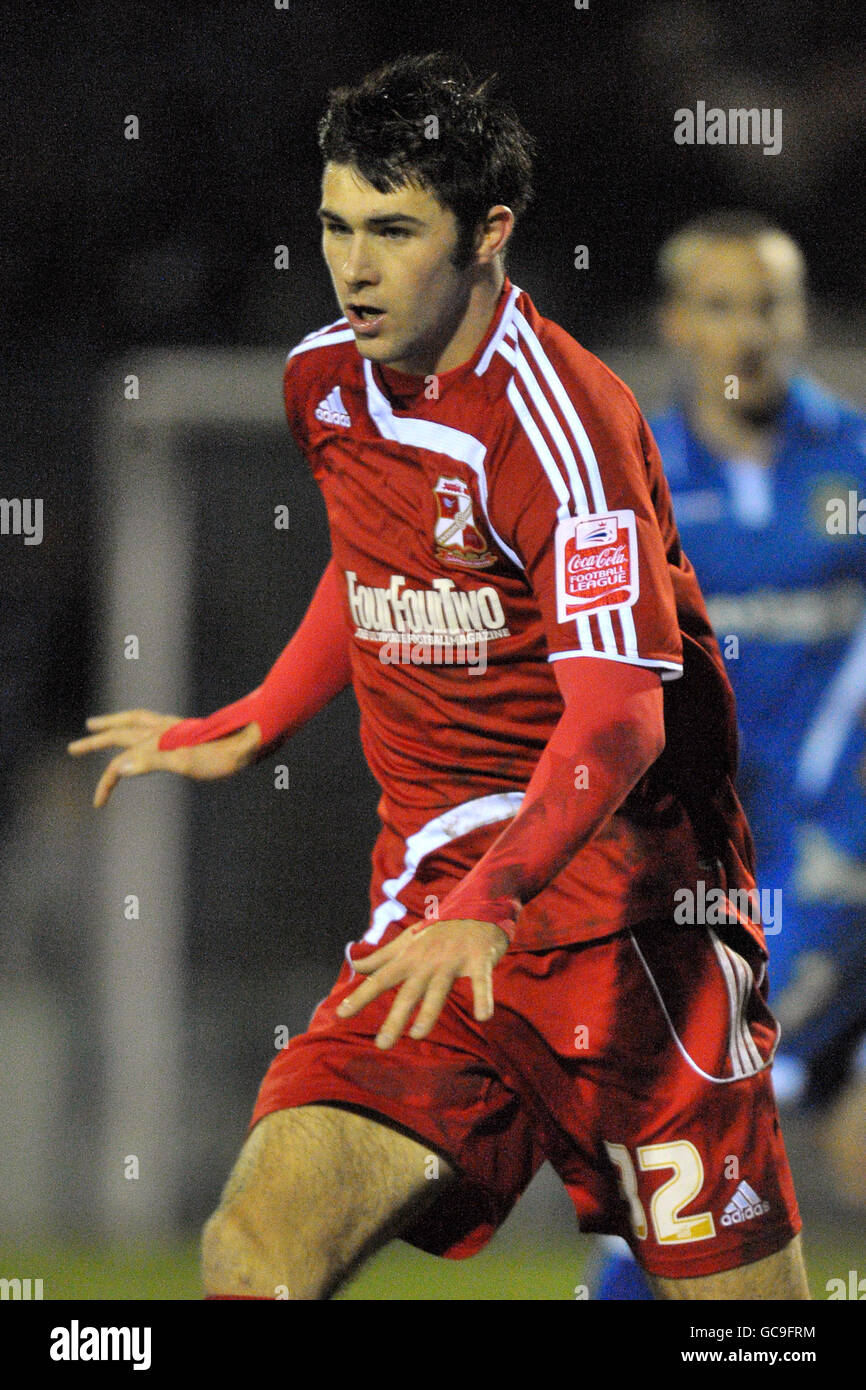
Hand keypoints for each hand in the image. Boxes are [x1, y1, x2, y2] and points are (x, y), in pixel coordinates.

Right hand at [67, 709, 261, 807]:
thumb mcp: (188, 762)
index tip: (98, 804)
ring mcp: (177, 728)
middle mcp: (164, 729)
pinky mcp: (189, 730)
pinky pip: (153, 723)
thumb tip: (119, 766)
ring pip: (136, 722)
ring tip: (99, 726)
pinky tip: (143, 734)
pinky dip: (138, 726)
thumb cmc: (226, 753)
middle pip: (122, 732)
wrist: (257, 735)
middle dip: (97, 740)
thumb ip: (153, 761)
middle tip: (74, 747)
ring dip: (115, 725)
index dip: (107, 782)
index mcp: (159, 738)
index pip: (122, 760)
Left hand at [336, 918, 508, 1048]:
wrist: (476, 909)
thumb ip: (381, 957)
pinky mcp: (479, 961)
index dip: (360, 996)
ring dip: (428, 1012)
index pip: (380, 979)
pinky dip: (483, 998)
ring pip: (438, 990)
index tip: (340, 1014)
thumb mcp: (407, 941)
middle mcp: (428, 961)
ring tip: (417, 1035)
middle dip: (394, 1018)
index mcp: (409, 957)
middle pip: (408, 992)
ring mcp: (453, 961)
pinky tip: (483, 1017)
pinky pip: (481, 983)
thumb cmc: (438, 930)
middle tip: (382, 1045)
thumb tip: (354, 966)